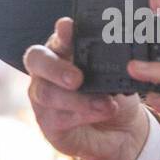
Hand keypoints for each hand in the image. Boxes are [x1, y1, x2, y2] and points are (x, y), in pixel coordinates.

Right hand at [23, 18, 149, 159]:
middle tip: (77, 78)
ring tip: (106, 104)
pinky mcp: (48, 123)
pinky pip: (56, 118)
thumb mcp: (118, 77)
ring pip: (46, 93)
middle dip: (56, 67)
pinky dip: (82, 115)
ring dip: (78, 99)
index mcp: (65, 53)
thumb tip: (121, 55)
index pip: (57, 38)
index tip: (69, 27)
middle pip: (36, 60)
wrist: (123, 132)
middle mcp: (48, 72)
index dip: (61, 33)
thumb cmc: (115, 96)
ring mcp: (44, 97)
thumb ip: (112, 64)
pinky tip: (102, 113)